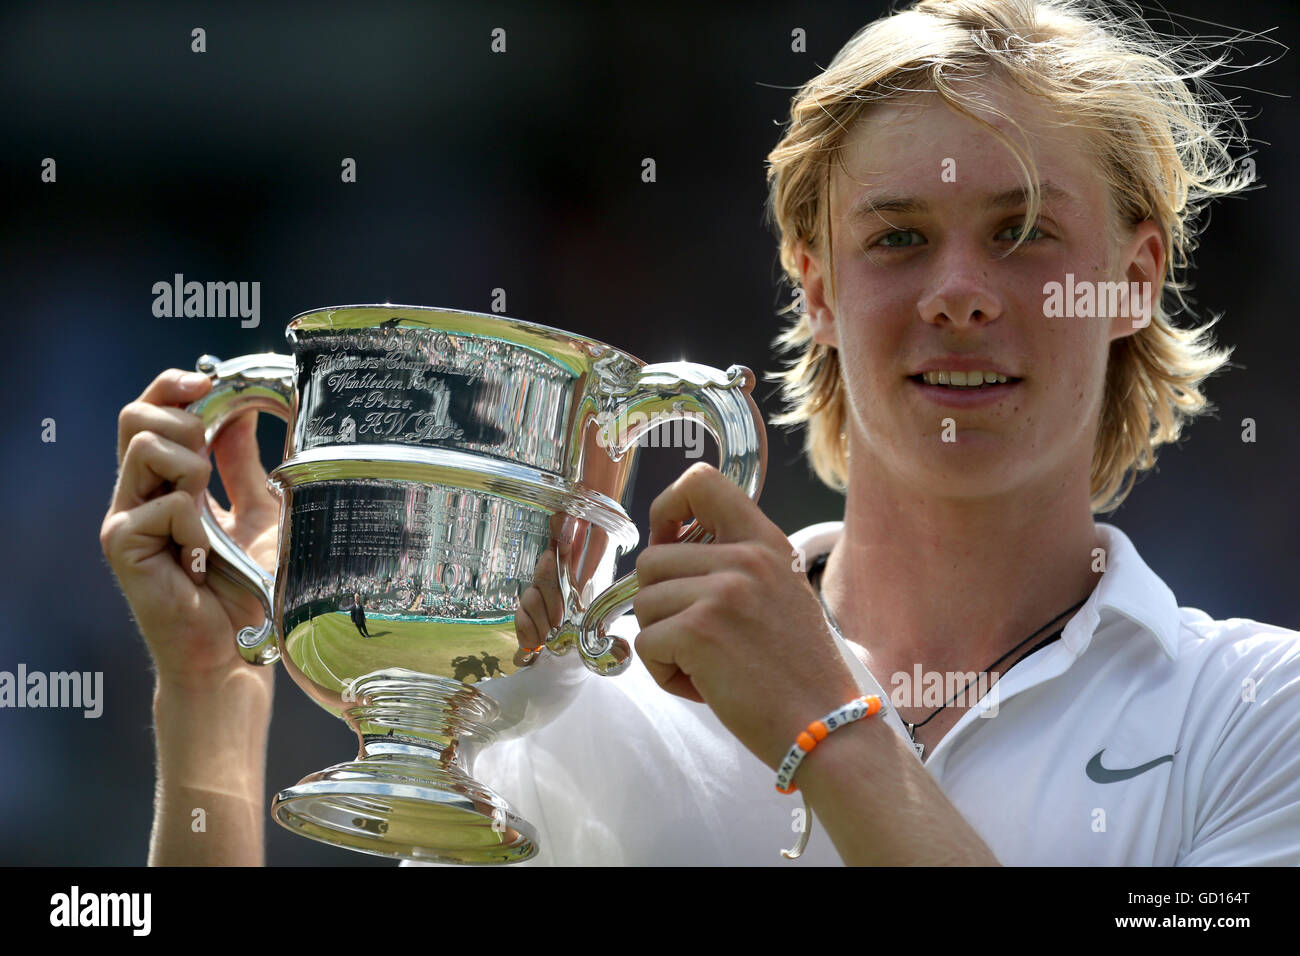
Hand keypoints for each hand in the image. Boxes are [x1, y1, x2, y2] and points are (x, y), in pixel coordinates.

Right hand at [100, 368, 279, 689]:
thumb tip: (245, 408)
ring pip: (146, 446)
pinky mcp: (122, 544)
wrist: (236, 651)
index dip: (174, 386)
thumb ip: (245, 461)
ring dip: (194, 469)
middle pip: (135, 416)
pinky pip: (165, 502)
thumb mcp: (259, 508)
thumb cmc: (247, 588)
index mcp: (163, 480)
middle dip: (187, 423)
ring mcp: (124, 518)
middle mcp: (136, 494)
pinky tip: (203, 555)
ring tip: (208, 517)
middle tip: (214, 466)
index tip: (211, 381)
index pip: (150, 409)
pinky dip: (196, 522)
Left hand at [632, 462, 861, 768]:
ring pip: (644, 605)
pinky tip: (704, 686)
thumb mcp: (781, 593)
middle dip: (661, 606)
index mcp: (765, 542)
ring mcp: (721, 592)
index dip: (667, 507)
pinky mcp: (698, 630)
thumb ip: (735, 565)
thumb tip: (670, 552)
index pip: (701, 481)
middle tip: (698, 641)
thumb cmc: (799, 673)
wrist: (827, 727)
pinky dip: (664, 673)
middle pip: (652, 561)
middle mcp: (744, 558)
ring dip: (663, 643)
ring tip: (707, 667)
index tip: (668, 540)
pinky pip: (646, 644)